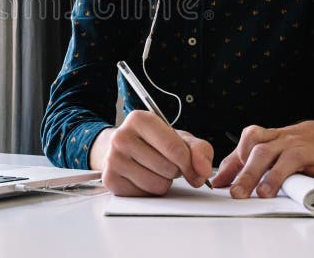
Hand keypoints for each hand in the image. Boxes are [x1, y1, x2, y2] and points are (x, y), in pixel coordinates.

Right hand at [90, 110, 212, 195]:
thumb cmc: (154, 142)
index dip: (191, 164)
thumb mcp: (179, 138)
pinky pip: (145, 195)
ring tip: (155, 169)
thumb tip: (203, 169)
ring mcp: (113, 159)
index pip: (174, 148)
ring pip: (157, 185)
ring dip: (163, 181)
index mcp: (139, 119)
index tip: (196, 170)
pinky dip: (150, 191)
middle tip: (166, 162)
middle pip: (168, 168)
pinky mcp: (110, 180)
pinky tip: (144, 177)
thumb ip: (199, 149)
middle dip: (175, 170)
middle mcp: (121, 137)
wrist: (122, 148)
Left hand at [211, 121, 313, 198]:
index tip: (226, 183)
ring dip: (277, 176)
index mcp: (268, 138)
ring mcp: (307, 151)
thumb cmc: (287, 145)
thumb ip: (237, 163)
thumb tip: (216, 182)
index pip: (249, 143)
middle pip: (263, 152)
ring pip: (291, 159)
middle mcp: (285, 142)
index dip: (237, 160)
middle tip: (239, 193)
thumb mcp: (261, 148)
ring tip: (266, 193)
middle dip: (249, 173)